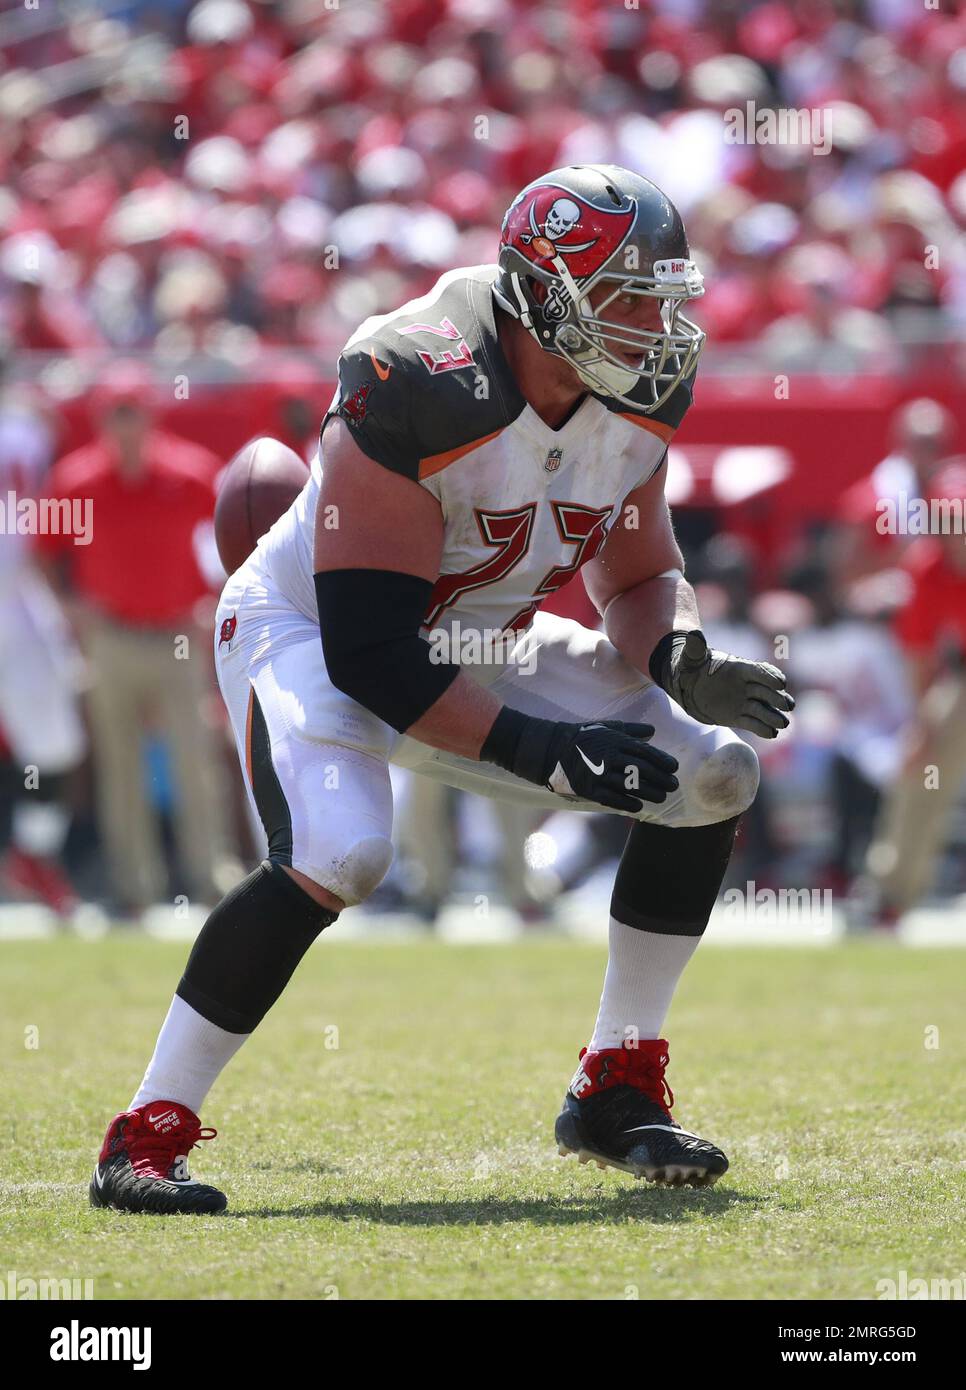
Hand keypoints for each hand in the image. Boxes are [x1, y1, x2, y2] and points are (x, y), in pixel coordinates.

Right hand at [543, 719, 679, 811]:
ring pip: (629, 786)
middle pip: (640, 770)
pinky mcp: (589, 788)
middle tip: (673, 785)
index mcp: (615, 741)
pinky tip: (639, 806)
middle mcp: (609, 757)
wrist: (552, 749)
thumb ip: (630, 730)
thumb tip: (652, 730)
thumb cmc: (583, 737)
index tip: (674, 767)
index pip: (644, 751)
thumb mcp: (606, 727)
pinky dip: (627, 803)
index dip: (661, 760)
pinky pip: (612, 799)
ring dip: (648, 793)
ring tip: (661, 797)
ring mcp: (599, 774)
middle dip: (660, 778)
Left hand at [661, 630, 793, 737]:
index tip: (781, 684)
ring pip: (763, 710)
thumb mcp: (691, 657)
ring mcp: (743, 702)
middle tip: (787, 706)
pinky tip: (772, 734)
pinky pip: (753, 724)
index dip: (771, 677)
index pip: (759, 671)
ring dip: (774, 716)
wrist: (685, 685)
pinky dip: (762, 729)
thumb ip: (695, 648)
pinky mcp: (738, 717)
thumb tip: (695, 634)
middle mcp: (746, 685)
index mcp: (739, 668)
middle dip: (778, 698)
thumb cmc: (690, 666)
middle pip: (767, 691)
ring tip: (783, 724)